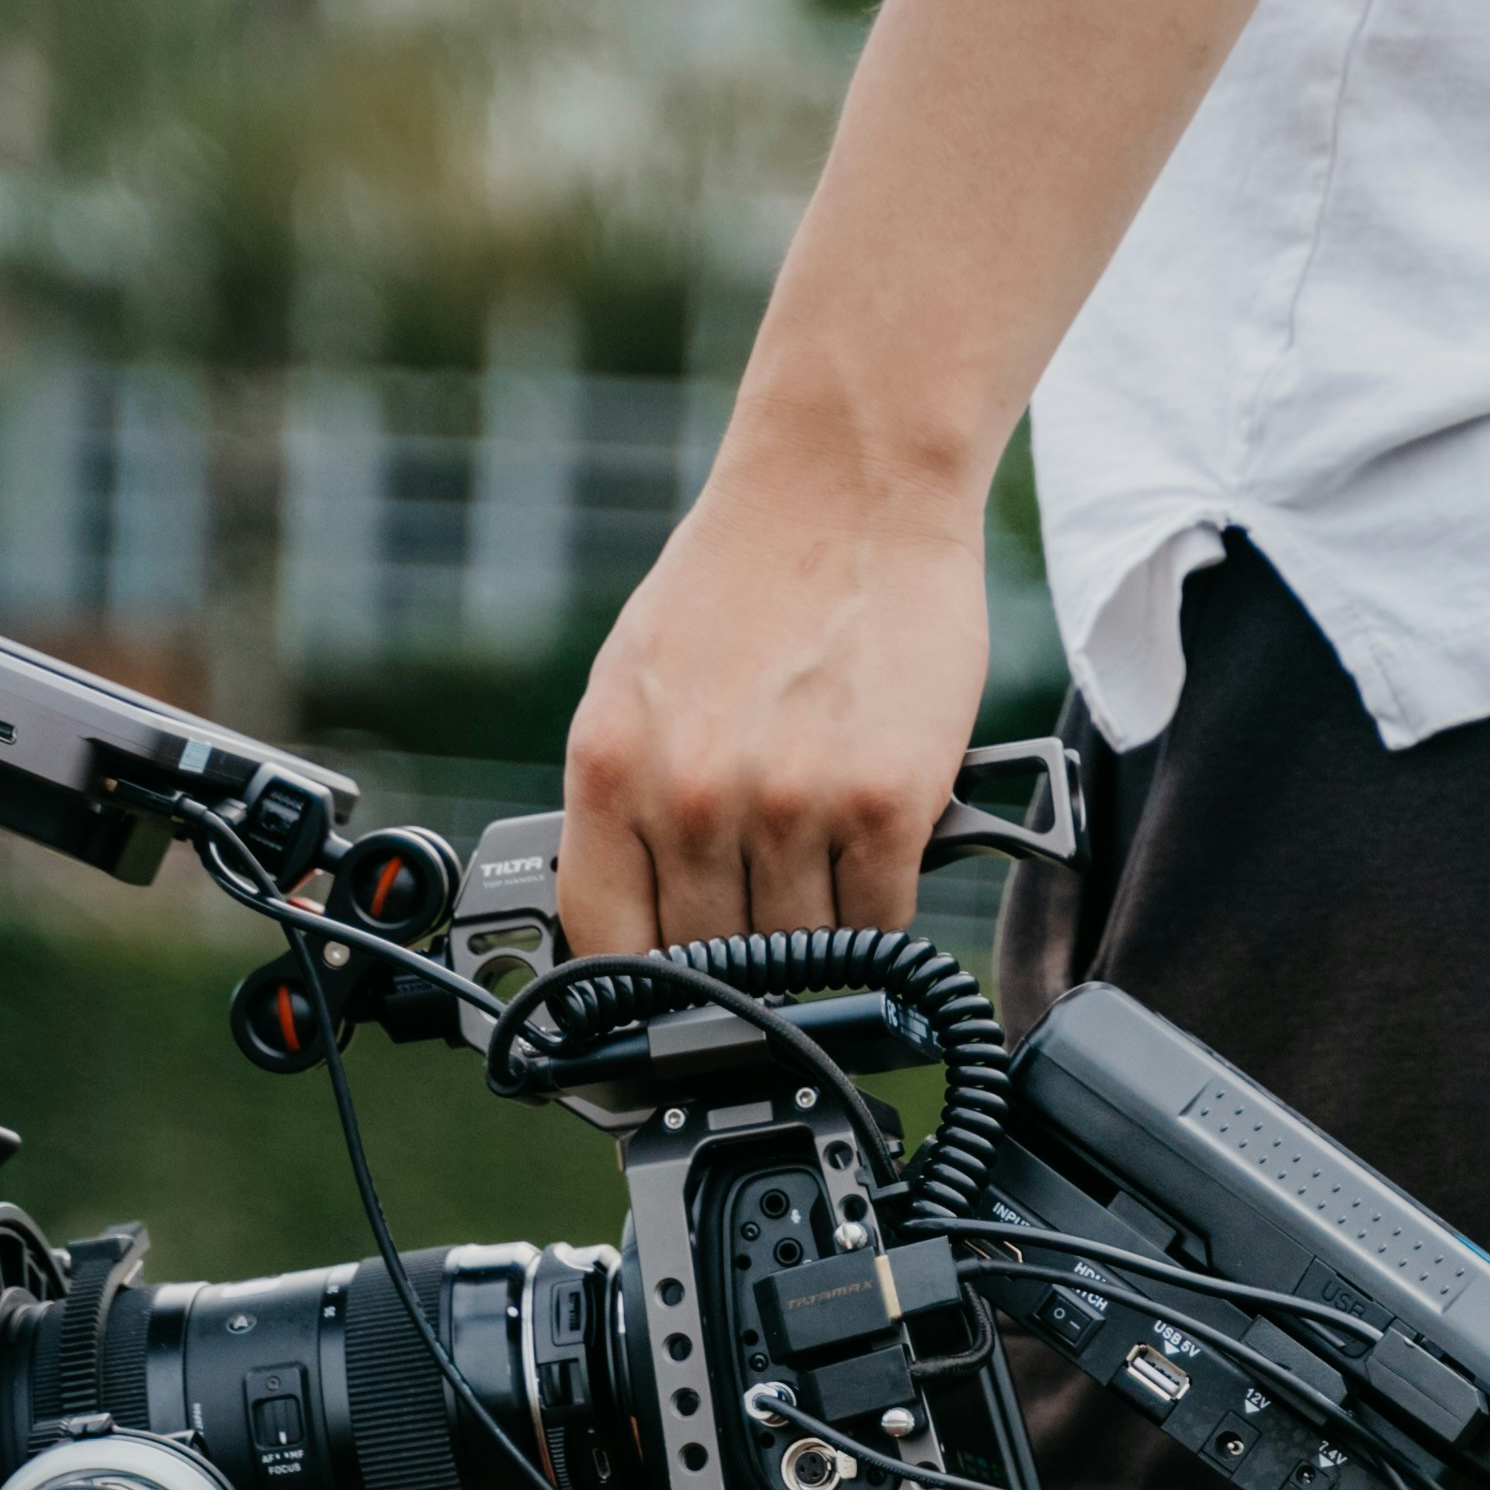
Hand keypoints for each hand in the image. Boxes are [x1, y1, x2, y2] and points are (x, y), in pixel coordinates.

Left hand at [557, 401, 995, 952]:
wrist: (846, 483)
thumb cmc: (748, 579)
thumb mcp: (638, 684)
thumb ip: (632, 797)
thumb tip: (643, 913)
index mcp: (612, 767)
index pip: (605, 945)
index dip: (640, 994)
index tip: (670, 1005)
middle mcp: (692, 795)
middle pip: (713, 961)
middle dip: (747, 953)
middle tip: (779, 913)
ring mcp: (788, 805)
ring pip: (801, 953)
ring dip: (822, 928)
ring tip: (831, 858)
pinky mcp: (883, 804)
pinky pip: (879, 923)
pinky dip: (884, 909)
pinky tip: (878, 853)